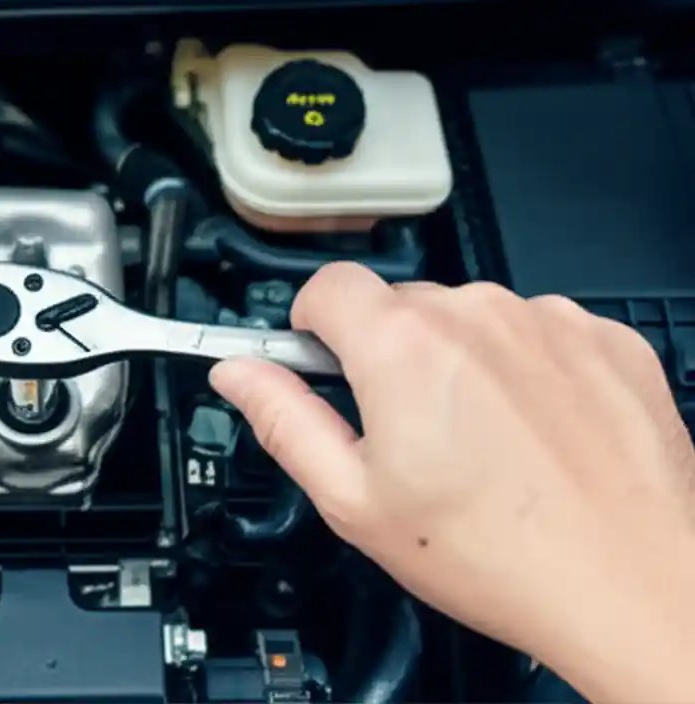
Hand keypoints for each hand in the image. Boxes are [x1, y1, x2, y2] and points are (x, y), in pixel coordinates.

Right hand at [211, 263, 694, 702]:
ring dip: (459, 363)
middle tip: (406, 435)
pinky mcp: (605, 340)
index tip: (320, 361)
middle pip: (400, 306)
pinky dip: (525, 371)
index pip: (328, 286)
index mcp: (402, 346)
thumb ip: (284, 420)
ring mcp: (548, 321)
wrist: (631, 584)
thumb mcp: (354, 501)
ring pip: (471, 319)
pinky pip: (539, 333)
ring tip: (481, 445)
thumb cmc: (498, 555)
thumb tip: (239, 375)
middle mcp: (477, 313)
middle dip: (387, 355)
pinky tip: (533, 436)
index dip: (312, 326)